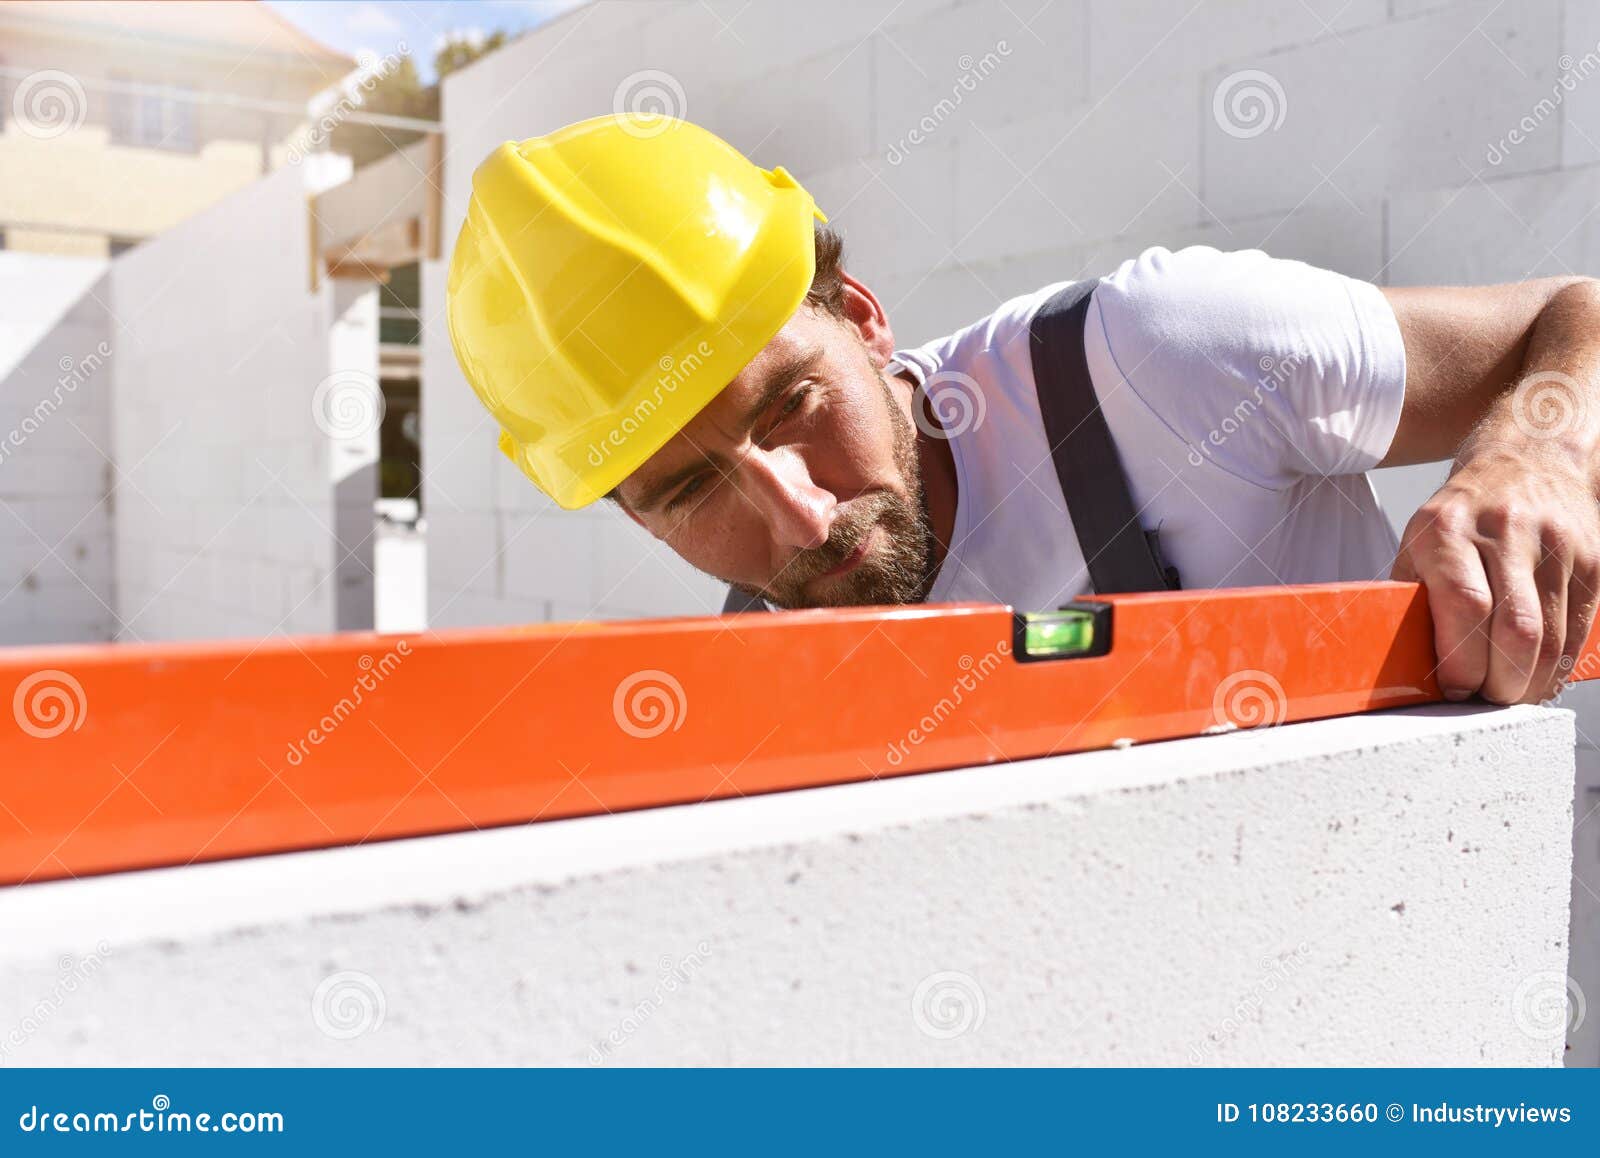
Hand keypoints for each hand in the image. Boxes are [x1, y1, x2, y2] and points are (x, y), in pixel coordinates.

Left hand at [1391, 442, 1599, 703]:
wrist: (1528, 461)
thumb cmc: (1461, 515)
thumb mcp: (1419, 542)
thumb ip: (1414, 597)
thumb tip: (1408, 666)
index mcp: (1447, 529)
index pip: (1464, 606)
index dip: (1461, 661)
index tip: (1454, 688)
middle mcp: (1503, 531)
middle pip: (1514, 630)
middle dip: (1500, 683)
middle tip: (1485, 701)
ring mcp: (1555, 543)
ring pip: (1551, 636)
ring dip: (1530, 682)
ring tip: (1508, 695)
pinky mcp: (1592, 558)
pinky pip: (1578, 628)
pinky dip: (1559, 664)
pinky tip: (1540, 676)